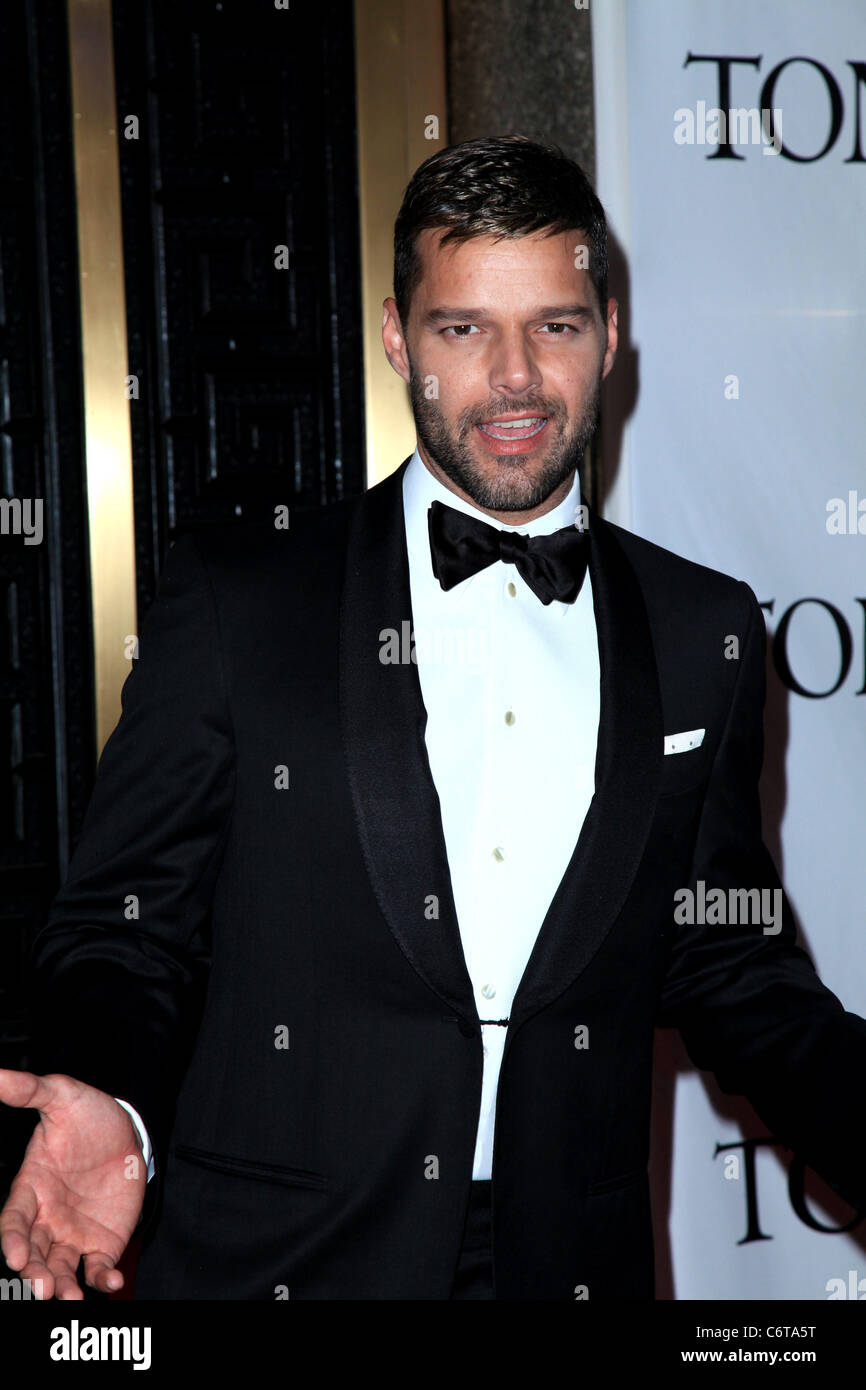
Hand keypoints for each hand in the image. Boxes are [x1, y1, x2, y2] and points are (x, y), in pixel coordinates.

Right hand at [0, 1070, 145, 1299]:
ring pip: (59, 1268)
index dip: (13, 1240)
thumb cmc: (88, 1113)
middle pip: (33, 1253)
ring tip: (68, 1299)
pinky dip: (100, 1279)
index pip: (14, 1220)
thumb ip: (28, 1090)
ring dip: (61, 1286)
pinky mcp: (101, 1242)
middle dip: (33, 1273)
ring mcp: (73, 1233)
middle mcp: (47, 1217)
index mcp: (31, 1187)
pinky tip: (108, 1281)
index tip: (16, 1257)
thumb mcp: (60, 1094)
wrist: (130, 1125)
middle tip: (40, 1288)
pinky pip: (96, 1268)